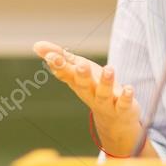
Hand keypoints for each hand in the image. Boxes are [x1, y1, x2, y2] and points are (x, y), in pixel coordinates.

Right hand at [33, 41, 144, 156]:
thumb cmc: (93, 88)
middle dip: (82, 75)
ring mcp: (106, 102)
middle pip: (84, 84)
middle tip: (81, 65)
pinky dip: (126, 97)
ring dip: (106, 82)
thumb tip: (36, 45)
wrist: (114, 120)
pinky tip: (129, 88)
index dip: (59, 65)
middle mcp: (89, 93)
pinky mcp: (123, 108)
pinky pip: (124, 103)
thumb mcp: (78, 70)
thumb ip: (61, 57)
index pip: (66, 73)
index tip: (51, 56)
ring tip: (109, 69)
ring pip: (104, 93)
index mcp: (77, 82)